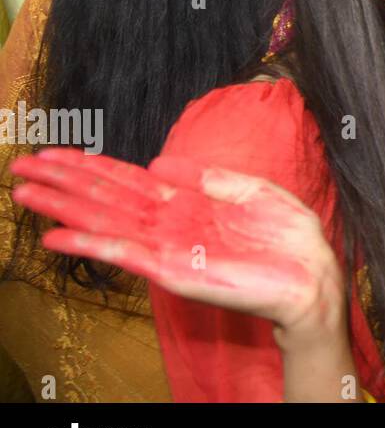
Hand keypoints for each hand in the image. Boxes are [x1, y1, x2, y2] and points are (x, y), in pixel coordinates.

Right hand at [11, 148, 343, 336]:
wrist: (312, 273)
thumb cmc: (287, 236)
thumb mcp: (250, 189)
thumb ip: (206, 177)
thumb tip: (156, 163)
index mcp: (186, 203)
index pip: (127, 181)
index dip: (91, 167)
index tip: (55, 154)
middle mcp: (169, 225)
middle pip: (105, 199)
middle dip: (62, 183)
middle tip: (20, 168)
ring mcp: (167, 249)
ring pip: (104, 223)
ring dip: (63, 209)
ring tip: (24, 193)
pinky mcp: (173, 271)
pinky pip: (125, 254)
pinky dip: (91, 245)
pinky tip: (60, 236)